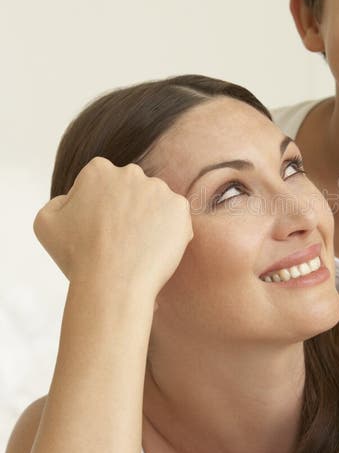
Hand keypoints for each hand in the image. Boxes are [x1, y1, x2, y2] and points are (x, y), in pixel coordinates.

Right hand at [33, 157, 193, 297]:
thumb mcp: (46, 222)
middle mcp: (130, 172)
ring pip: (155, 203)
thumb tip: (72, 198)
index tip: (98, 230)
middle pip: (131, 190)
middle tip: (120, 241)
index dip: (99, 207)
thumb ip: (58, 201)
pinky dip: (169, 233)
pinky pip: (176, 218)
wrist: (112, 282)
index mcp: (98, 170)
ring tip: (137, 249)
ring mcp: (158, 189)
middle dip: (127, 210)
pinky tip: (154, 250)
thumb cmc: (77, 256)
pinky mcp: (179, 207)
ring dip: (149, 220)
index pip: (103, 182)